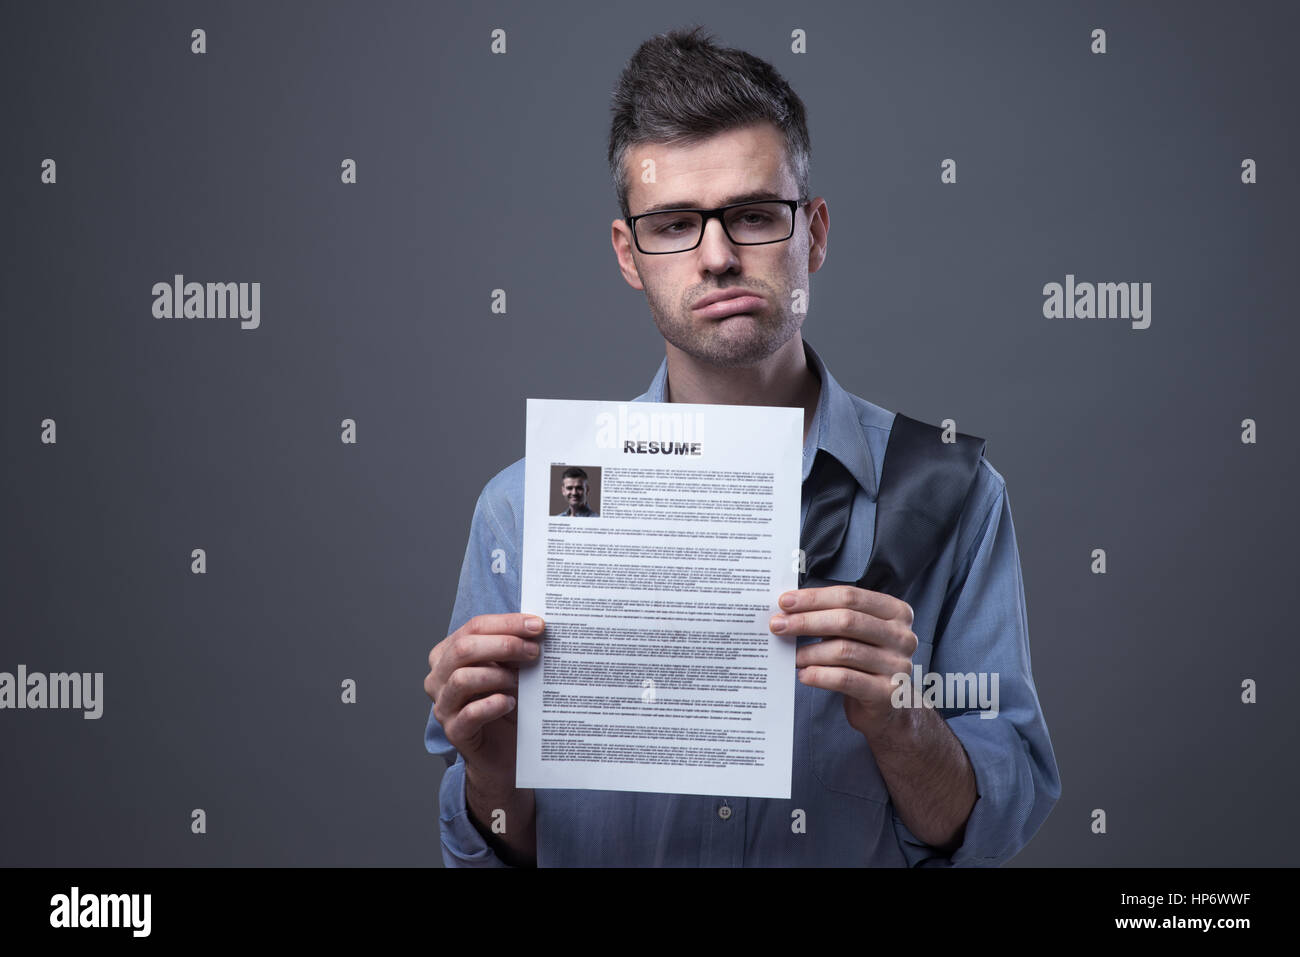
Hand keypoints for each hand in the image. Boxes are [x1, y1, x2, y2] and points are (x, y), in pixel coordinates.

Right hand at [425, 612, 545, 788]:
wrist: (506, 751)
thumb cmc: (507, 703)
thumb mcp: (511, 669)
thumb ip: (515, 648)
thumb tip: (536, 628)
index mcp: (448, 654)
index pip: (474, 627)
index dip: (507, 623)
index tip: (537, 625)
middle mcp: (438, 677)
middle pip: (464, 648)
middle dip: (504, 645)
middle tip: (534, 651)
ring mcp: (443, 705)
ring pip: (461, 679)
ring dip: (497, 675)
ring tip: (521, 681)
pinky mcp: (455, 732)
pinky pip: (470, 713)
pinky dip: (493, 705)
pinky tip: (511, 703)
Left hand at [769, 585, 917, 737]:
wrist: (889, 707)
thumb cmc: (867, 662)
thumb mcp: (858, 634)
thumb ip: (833, 618)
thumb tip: (789, 610)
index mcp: (896, 613)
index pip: (850, 596)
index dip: (814, 598)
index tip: (785, 602)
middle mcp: (902, 636)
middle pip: (846, 620)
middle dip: (806, 621)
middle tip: (778, 626)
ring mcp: (897, 665)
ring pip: (843, 650)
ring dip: (809, 652)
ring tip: (790, 656)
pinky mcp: (887, 693)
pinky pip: (845, 679)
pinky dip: (819, 675)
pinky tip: (804, 675)